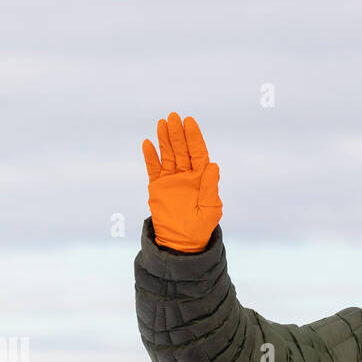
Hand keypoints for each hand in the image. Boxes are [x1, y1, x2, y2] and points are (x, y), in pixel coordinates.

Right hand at [142, 111, 221, 252]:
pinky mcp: (158, 187)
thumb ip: (210, 188)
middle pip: (182, 150)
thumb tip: (213, 165)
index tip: (189, 122)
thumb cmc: (199, 229)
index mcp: (202, 179)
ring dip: (165, 139)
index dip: (194, 137)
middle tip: (173, 117)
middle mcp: (187, 176)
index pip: (198, 153)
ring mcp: (172, 180)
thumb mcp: (209, 210)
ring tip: (162, 123)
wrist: (180, 244)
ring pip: (168, 155)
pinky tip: (148, 143)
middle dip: (178, 134)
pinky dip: (151, 157)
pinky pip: (153, 168)